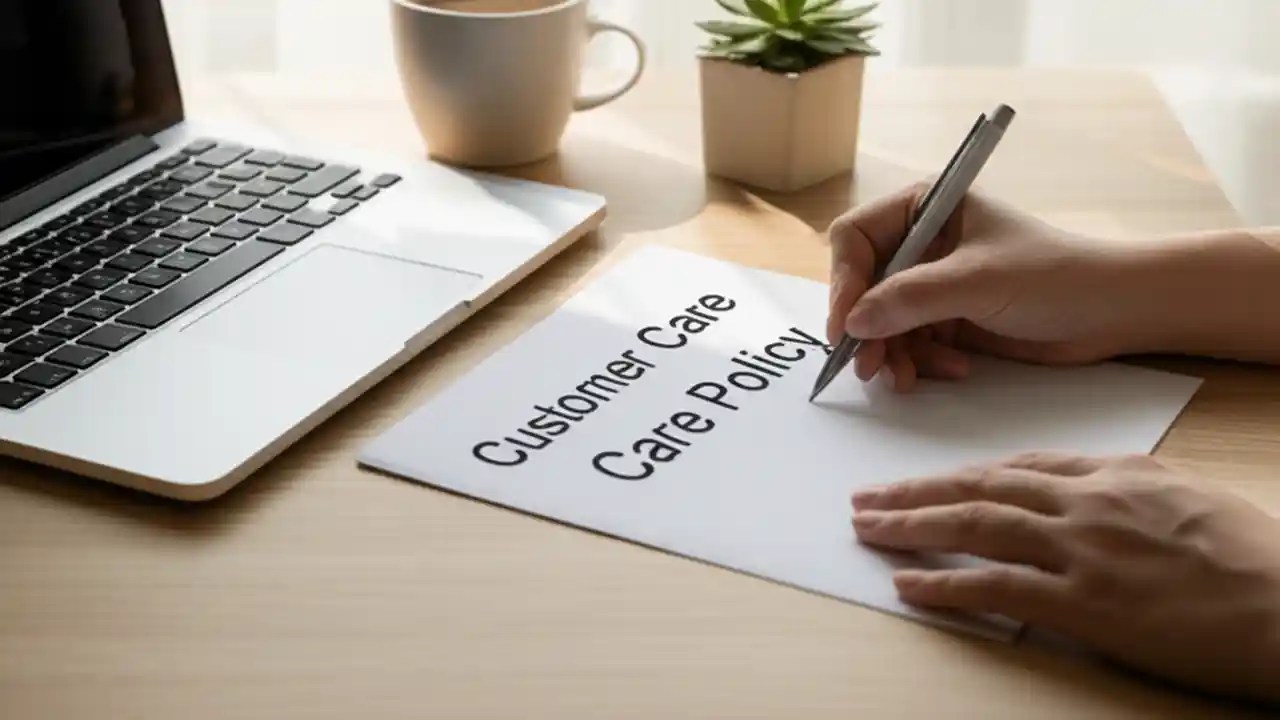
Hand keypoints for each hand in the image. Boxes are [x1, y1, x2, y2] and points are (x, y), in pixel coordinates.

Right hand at [826, 185, 1167, 391]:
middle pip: (863, 285)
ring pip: (883, 321)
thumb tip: (853, 323)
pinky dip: (919, 361)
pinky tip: (951, 370)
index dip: (844, 282)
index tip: (846, 326)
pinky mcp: (949, 317)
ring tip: (907, 378)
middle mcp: (923, 241)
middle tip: (869, 367)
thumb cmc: (1053, 277)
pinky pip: (909, 342)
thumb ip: (910, 299)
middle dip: (867, 328)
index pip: (856, 238)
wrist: (1114, 312)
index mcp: (925, 207)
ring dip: (891, 352)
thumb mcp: (976, 282)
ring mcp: (935, 281)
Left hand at [851, 452, 1279, 702]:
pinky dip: (944, 583)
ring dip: (912, 524)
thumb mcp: (1184, 495)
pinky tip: (906, 582)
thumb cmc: (1250, 554)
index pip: (1017, 466)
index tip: (923, 480)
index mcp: (1112, 474)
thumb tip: (1080, 485)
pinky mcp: (1084, 604)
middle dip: (916, 490)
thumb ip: (1123, 486)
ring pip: (977, 525)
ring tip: (867, 526)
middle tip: (867, 497)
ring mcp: (1081, 552)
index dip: (961, 474)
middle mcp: (1087, 504)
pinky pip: (995, 587)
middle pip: (981, 487)